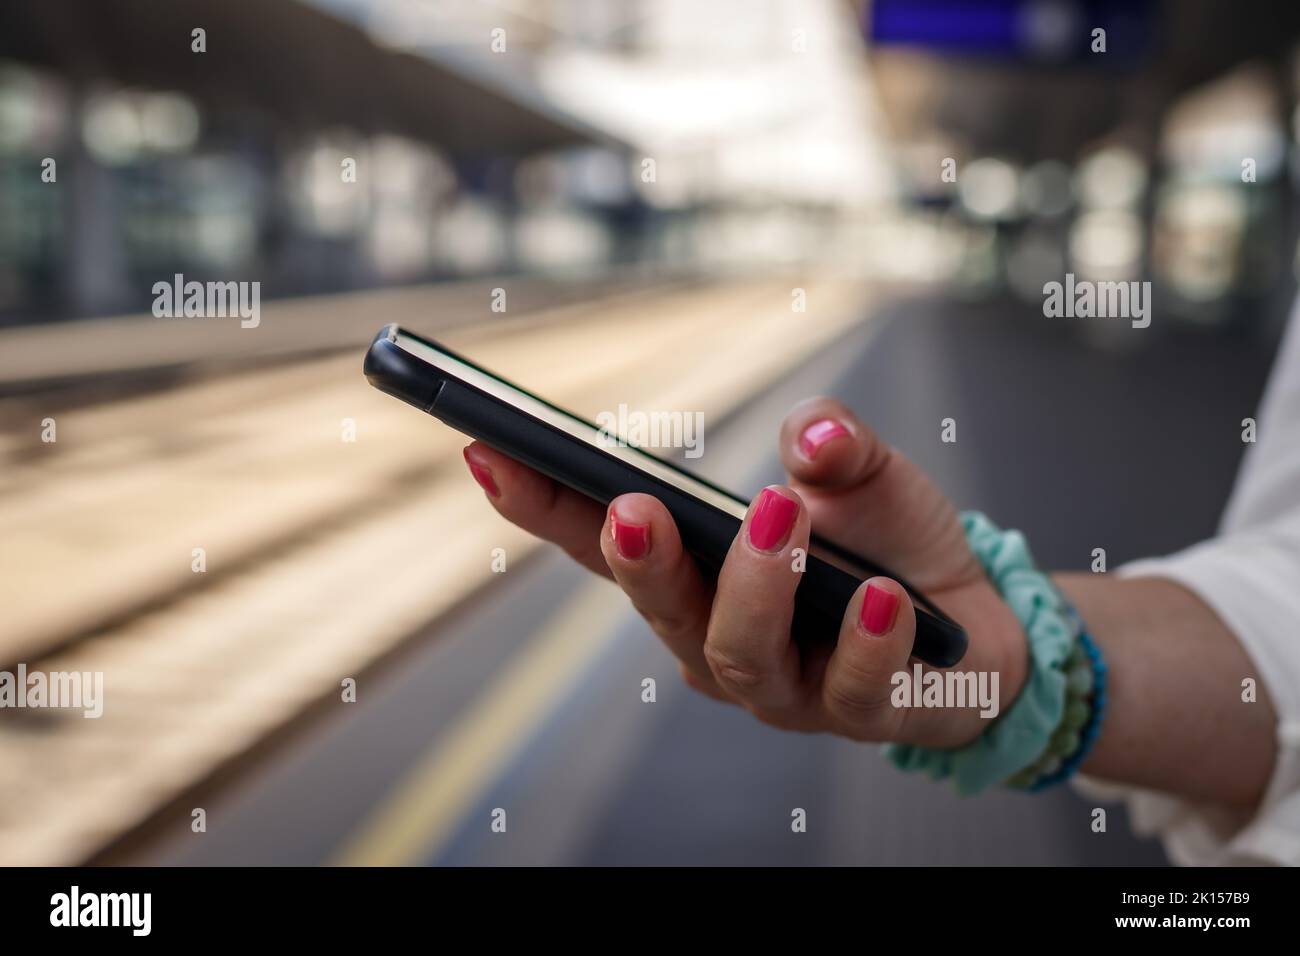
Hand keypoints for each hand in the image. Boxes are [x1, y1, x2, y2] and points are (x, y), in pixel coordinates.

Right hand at [461, 397, 1026, 747]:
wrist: (976, 624)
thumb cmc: (892, 543)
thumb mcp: (865, 472)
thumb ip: (834, 440)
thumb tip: (810, 435)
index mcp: (698, 576)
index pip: (604, 545)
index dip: (542, 506)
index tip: (486, 454)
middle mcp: (720, 640)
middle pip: (659, 611)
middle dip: (639, 562)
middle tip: (634, 509)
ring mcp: (785, 688)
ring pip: (739, 656)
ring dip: (753, 586)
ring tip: (782, 519)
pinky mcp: (861, 713)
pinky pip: (852, 689)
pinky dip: (863, 641)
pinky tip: (881, 599)